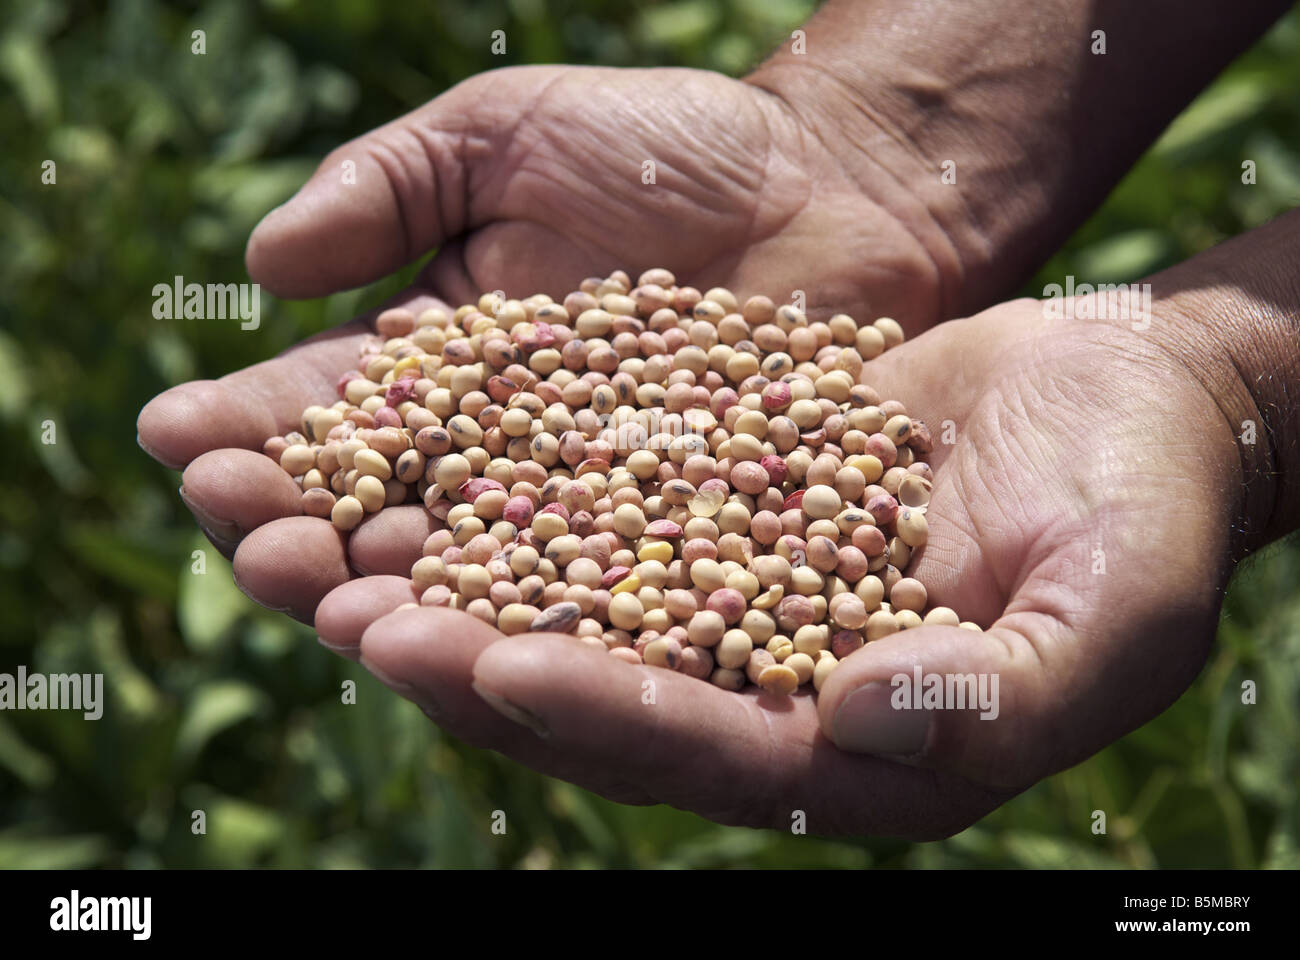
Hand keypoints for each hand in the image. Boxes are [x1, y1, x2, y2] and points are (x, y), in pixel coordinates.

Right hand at [138, 63, 962, 619]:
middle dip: (304, 535)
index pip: (325, 415)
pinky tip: (482, 645)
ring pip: (474, 579)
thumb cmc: (669, 144)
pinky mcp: (680, 548)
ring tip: (335, 607)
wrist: (838, 184)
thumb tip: (262, 267)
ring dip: (399, 601)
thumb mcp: (507, 134)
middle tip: (256, 544)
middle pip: (381, 517)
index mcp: (441, 369)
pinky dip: (541, 624)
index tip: (181, 439)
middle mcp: (501, 458)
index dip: (251, 431)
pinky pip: (602, 599)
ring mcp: (588, 512)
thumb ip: (391, 185)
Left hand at [340, 295, 1248, 836]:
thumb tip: (856, 724)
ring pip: (586, 600)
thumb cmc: (1144, 508)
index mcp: (863, 746)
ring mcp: (743, 592)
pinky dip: (528, 484)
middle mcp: (781, 685)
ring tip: (354, 552)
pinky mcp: (728, 502)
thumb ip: (997, 694)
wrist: (1128, 393)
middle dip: (487, 661)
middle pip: (615, 690)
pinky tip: (441, 447)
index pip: (713, 750)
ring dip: (474, 579)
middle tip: (360, 623)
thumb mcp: (1111, 611)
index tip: (493, 667)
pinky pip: (612, 500)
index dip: (605, 714)